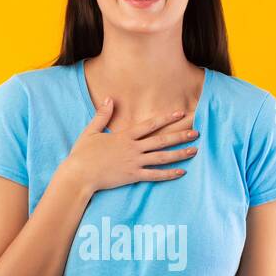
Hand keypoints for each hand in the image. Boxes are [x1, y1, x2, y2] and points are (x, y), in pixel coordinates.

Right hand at [61, 96, 199, 193]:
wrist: (79, 175)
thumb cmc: (83, 154)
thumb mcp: (91, 131)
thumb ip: (102, 115)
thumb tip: (109, 98)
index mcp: (124, 136)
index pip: (150, 124)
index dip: (166, 118)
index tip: (180, 113)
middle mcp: (132, 148)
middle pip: (161, 140)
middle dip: (180, 136)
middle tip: (196, 133)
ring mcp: (134, 163)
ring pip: (161, 158)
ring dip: (179, 154)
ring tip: (194, 151)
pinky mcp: (132, 176)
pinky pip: (154, 175)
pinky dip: (168, 174)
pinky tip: (181, 172)